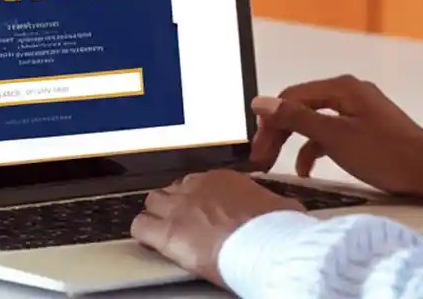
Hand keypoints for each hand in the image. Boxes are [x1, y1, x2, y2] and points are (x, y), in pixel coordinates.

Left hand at [130, 170, 302, 286]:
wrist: (267, 244)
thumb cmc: (277, 227)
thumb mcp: (280, 206)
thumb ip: (269, 203)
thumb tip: (282, 209)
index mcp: (223, 179)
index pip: (199, 182)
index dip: (198, 198)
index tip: (204, 210)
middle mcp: (197, 187)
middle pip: (173, 189)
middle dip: (175, 204)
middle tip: (182, 220)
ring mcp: (178, 208)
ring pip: (153, 202)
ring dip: (157, 215)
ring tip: (163, 229)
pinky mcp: (166, 233)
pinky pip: (140, 227)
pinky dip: (143, 234)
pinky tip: (150, 241)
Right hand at [251, 75, 422, 205]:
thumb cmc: (386, 154)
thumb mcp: (335, 137)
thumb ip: (297, 118)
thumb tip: (261, 102)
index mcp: (342, 88)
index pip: (291, 97)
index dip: (270, 122)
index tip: (257, 149)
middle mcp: (349, 92)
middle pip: (301, 107)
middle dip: (278, 132)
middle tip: (261, 158)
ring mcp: (359, 110)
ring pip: (314, 121)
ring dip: (294, 141)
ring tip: (276, 164)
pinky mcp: (366, 128)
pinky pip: (331, 132)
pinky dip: (316, 147)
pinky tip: (308, 168)